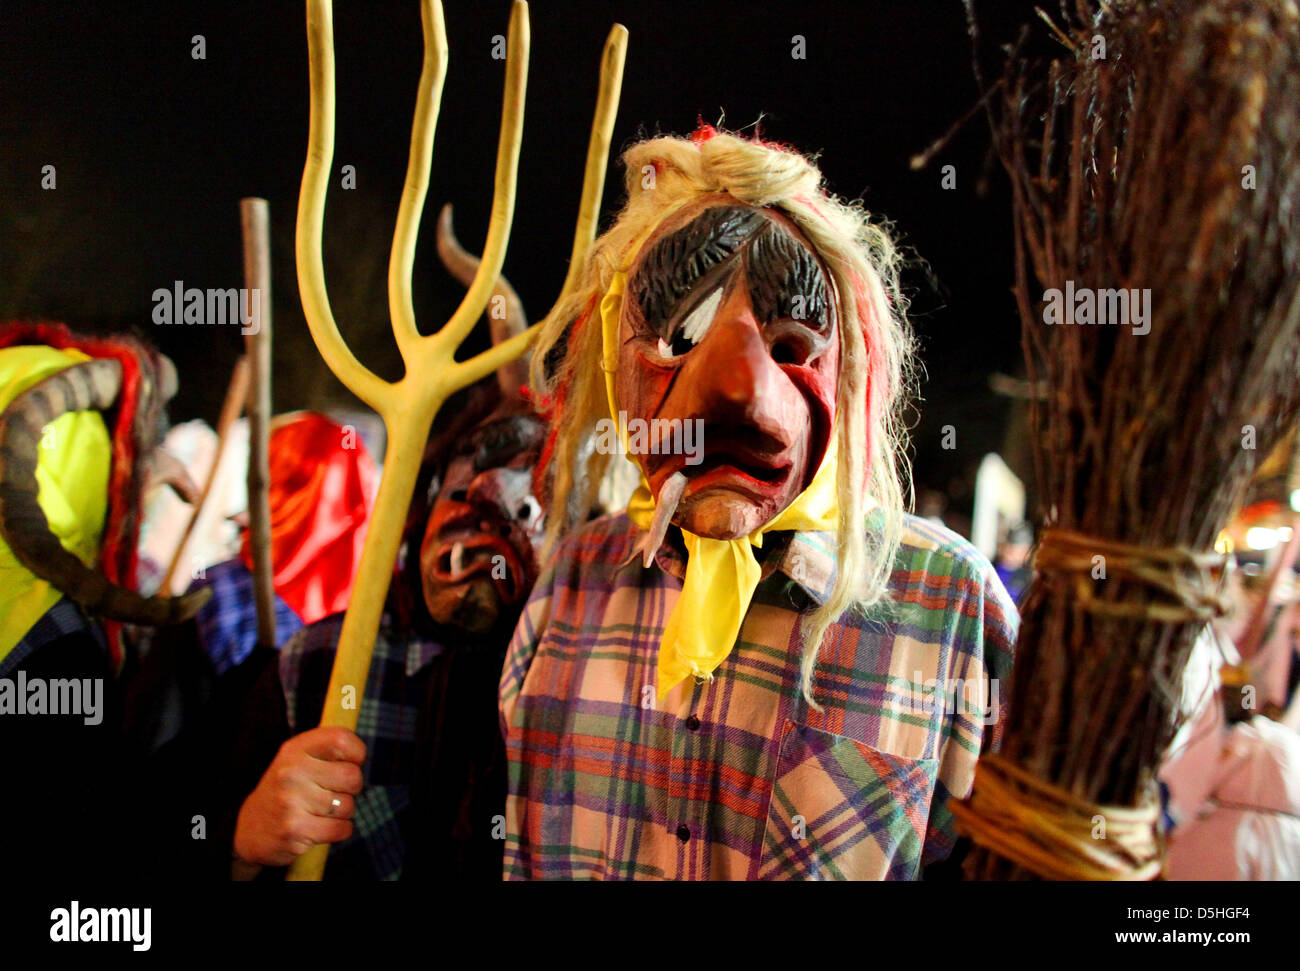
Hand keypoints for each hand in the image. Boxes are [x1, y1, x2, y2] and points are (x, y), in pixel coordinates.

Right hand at [233, 726, 365, 867]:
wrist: (249, 828)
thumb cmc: (286, 790)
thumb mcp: (298, 759)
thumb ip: (328, 749)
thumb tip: (361, 752)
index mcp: (294, 750)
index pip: (341, 739)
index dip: (356, 753)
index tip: (350, 762)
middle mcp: (291, 772)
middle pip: (352, 776)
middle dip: (350, 788)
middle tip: (332, 792)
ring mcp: (291, 802)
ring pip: (348, 805)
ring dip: (342, 812)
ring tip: (320, 811)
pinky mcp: (295, 830)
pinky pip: (342, 829)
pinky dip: (340, 830)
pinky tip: (321, 826)